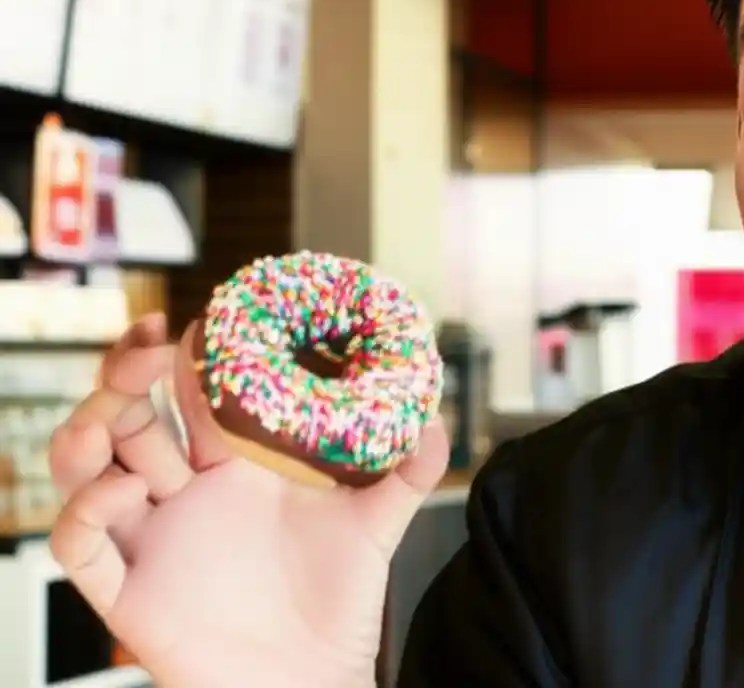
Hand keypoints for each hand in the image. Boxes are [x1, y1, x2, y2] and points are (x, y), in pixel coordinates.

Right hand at [48, 314, 450, 687]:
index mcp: (231, 467)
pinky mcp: (131, 591)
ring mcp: (153, 539)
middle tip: (147, 349)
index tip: (196, 320)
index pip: (189, 395)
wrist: (315, 680)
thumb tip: (436, 421)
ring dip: (87, 431)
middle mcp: (183, 495)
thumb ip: (406, 472)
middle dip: (123, 375)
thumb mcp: (375, 526)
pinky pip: (79, 545)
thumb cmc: (336, 602)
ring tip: (120, 411)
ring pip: (83, 469)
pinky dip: (87, 510)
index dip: (180, 353)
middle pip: (126, 417)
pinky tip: (126, 490)